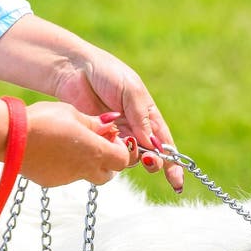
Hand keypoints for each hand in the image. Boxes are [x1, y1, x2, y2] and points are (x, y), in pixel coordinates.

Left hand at [0, 16, 183, 191]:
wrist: (74, 69)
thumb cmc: (106, 73)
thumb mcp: (131, 90)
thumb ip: (142, 118)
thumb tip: (152, 145)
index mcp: (148, 115)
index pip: (164, 143)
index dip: (173, 162)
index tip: (177, 181)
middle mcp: (135, 129)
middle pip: (150, 156)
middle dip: (153, 162)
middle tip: (149, 160)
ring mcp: (117, 137)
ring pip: (130, 159)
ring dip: (131, 156)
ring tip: (125, 142)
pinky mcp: (100, 141)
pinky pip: (110, 156)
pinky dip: (112, 153)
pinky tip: (109, 142)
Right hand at [21, 101, 132, 186]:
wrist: (10, 137)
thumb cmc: (43, 120)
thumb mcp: (72, 113)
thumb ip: (93, 123)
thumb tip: (109, 127)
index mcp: (95, 151)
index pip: (123, 159)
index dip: (120, 149)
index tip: (109, 136)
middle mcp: (85, 170)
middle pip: (108, 174)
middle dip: (107, 162)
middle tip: (95, 144)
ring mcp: (67, 178)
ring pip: (86, 174)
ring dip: (85, 162)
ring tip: (68, 143)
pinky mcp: (51, 182)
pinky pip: (65, 175)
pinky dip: (65, 165)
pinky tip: (51, 150)